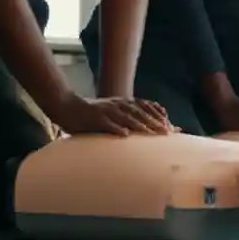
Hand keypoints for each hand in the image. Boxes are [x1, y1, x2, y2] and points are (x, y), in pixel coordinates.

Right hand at [50, 93, 173, 135]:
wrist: (66, 106)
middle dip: (155, 122)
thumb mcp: (112, 111)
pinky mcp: (95, 118)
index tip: (172, 126)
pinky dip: (117, 129)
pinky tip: (125, 135)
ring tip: (152, 133)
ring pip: (127, 118)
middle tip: (167, 132)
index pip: (146, 108)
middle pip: (141, 113)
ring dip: (141, 125)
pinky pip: (108, 124)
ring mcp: (107, 111)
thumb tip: (141, 128)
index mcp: (123, 103)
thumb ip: (126, 117)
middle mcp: (118, 105)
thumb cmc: (91, 113)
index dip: (159, 116)